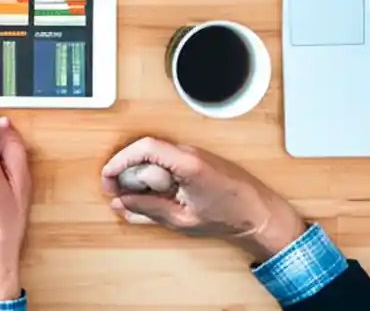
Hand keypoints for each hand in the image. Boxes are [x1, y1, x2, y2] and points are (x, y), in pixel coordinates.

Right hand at [101, 138, 307, 262]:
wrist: (261, 214)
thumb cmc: (231, 216)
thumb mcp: (183, 220)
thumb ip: (149, 210)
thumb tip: (123, 204)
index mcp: (187, 163)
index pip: (144, 149)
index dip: (121, 160)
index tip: (108, 176)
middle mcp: (189, 153)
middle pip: (146, 153)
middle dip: (126, 172)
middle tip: (114, 193)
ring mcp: (193, 156)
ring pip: (155, 159)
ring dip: (139, 176)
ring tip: (131, 199)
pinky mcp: (196, 163)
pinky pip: (167, 164)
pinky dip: (153, 178)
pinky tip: (150, 197)